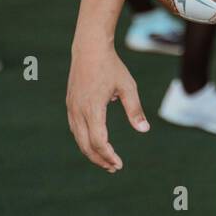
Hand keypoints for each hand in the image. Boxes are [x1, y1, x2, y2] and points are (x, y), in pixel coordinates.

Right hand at [66, 34, 148, 172]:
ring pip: (78, 138)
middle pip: (85, 145)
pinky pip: (75, 129)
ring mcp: (72, 108)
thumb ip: (135, 110)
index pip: (98, 141)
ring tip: (106, 160)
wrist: (89, 48)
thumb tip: (144, 130)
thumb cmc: (111, 66)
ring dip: (91, 151)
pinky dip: (84, 140)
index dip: (108, 156)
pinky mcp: (70, 104)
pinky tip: (95, 143)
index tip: (119, 164)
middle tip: (114, 167)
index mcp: (92, 108)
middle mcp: (78, 110)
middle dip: (99, 159)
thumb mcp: (128, 87)